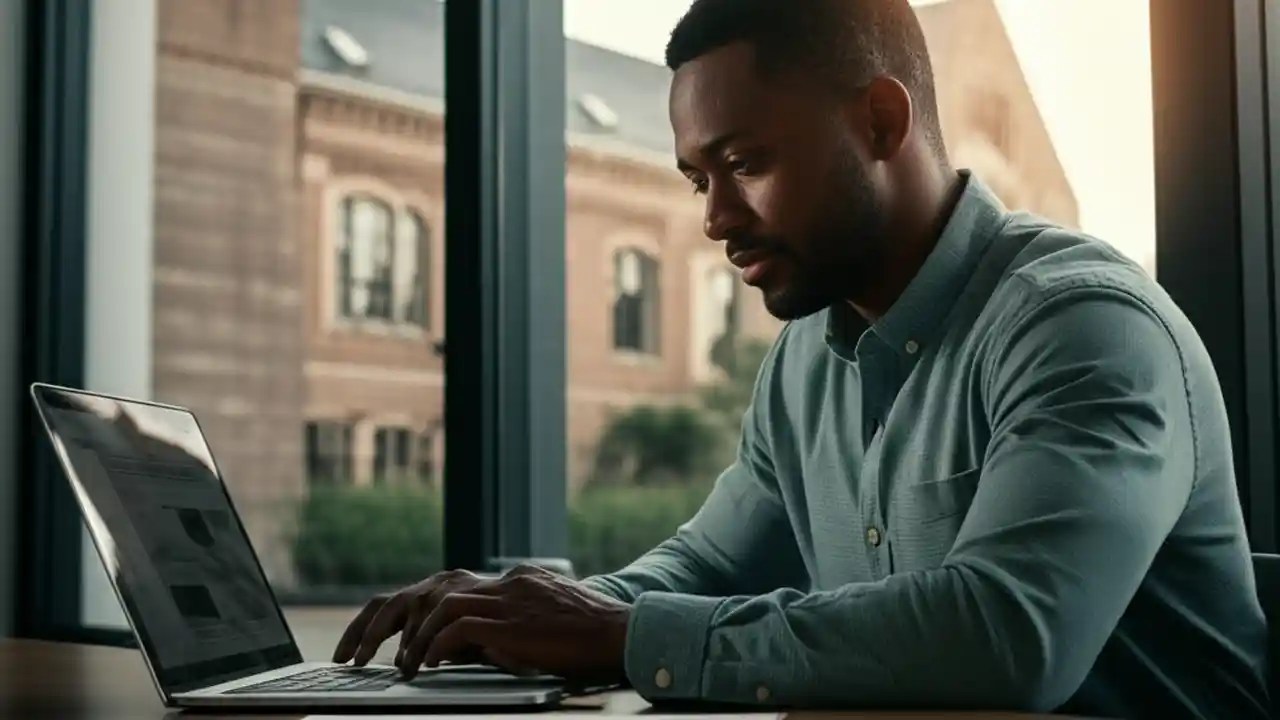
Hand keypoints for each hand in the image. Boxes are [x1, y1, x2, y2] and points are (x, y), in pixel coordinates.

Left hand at [332, 565, 630, 683]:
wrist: (624, 633)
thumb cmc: (586, 639)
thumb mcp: (536, 627)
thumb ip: (497, 629)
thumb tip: (454, 651)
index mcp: (507, 581)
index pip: (439, 589)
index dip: (402, 614)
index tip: (376, 642)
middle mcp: (502, 582)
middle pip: (425, 589)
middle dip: (381, 621)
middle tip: (353, 654)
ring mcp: (508, 597)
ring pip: (437, 604)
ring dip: (409, 637)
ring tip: (396, 667)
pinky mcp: (514, 620)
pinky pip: (460, 627)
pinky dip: (436, 646)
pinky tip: (425, 666)